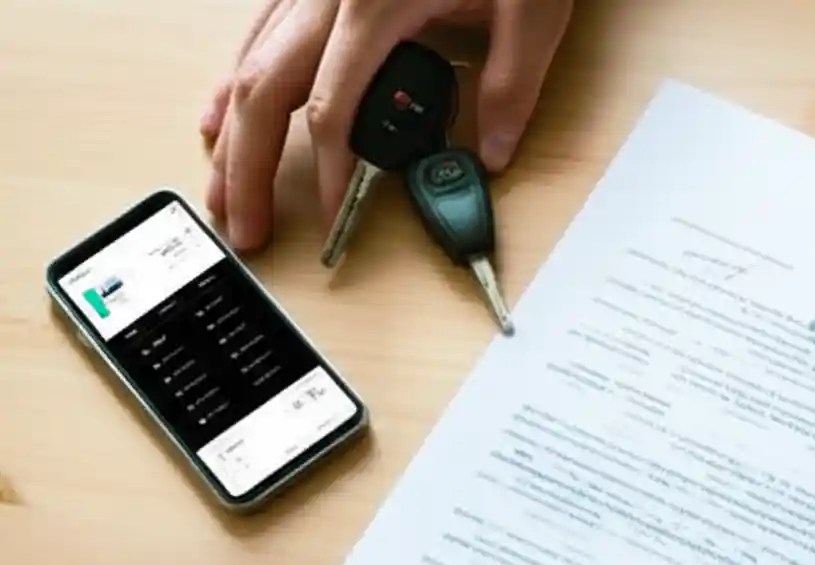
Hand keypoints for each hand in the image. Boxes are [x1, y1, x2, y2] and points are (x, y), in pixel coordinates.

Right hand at [200, 0, 572, 251]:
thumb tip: (493, 153)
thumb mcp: (531, 9)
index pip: (332, 108)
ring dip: (231, 132)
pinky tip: (222, 115)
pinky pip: (260, 34)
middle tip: (246, 229)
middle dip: (247, 167)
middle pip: (266, 90)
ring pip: (250, 61)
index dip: (327, 170)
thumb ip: (511, 84)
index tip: (331, 214)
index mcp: (374, 2)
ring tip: (224, 192)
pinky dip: (239, 82)